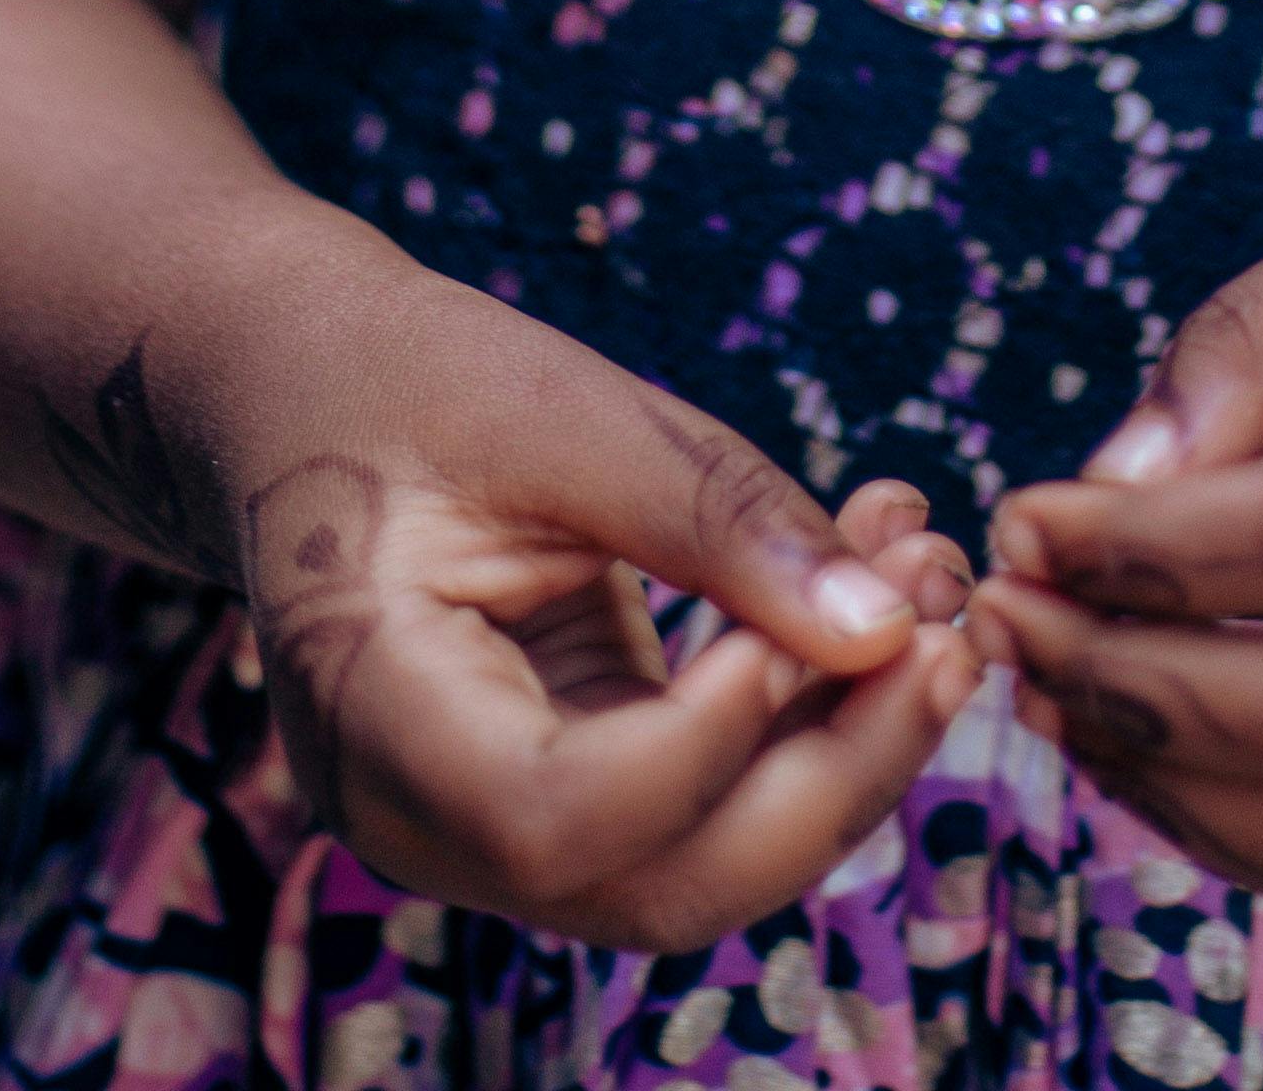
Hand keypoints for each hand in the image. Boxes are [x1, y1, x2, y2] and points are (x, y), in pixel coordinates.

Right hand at [229, 296, 979, 952]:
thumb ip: (713, 520)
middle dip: (833, 773)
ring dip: (844, 749)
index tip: (835, 616)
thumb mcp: (558, 409)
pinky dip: (803, 717)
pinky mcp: (561, 793)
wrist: (310, 389)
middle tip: (951, 626)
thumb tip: (884, 630)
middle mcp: (422, 819)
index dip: (710, 743)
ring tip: (936, 592)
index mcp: (370, 711)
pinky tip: (880, 593)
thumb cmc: (409, 380)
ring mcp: (486, 832)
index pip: (555, 814)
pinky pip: (699, 805)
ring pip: (699, 864)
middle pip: (655, 882)